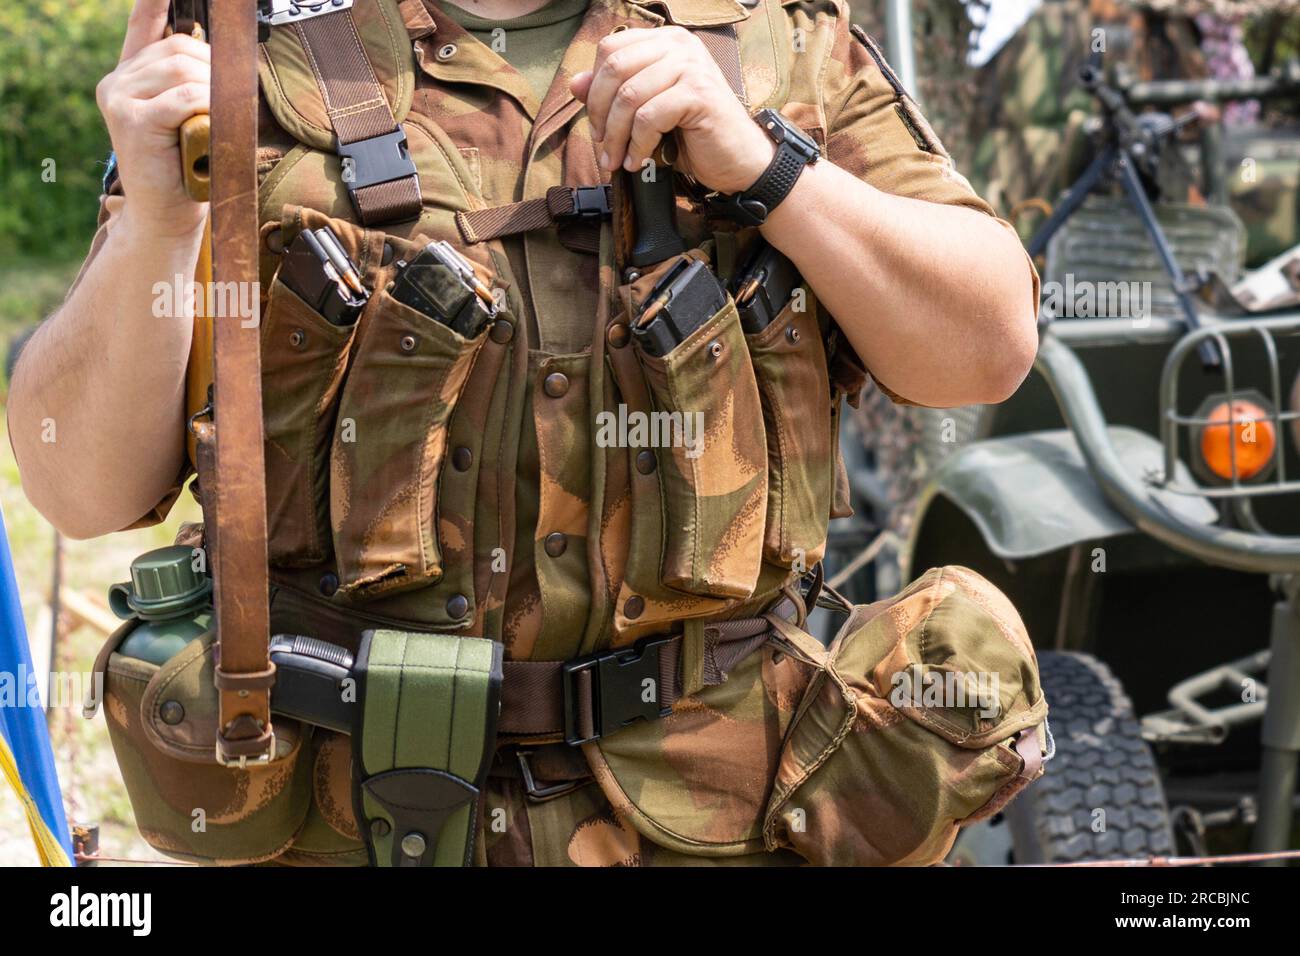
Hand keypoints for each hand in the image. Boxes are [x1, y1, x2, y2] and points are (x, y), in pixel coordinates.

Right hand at [95, 0, 210, 236]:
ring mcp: (120, 97)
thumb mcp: (189, 122)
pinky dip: (209, 108)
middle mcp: (117, 81)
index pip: (142, 27)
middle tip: (233, 101)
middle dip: (215, 70)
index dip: (153, 3)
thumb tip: (222, 62)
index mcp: (129, 77)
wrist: (165, 217)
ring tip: (220, 121)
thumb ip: (191, 88)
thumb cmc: (185, 173)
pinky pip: (185, 97)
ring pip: (183, 70)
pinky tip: (212, 126)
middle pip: (179, 49)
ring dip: (215, 91)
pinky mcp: (131, 118)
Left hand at [570, 26, 774, 194]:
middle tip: (603, 145)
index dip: (595, 89)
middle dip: (600, 113)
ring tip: (617, 160)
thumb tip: (575, 83)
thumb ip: (615, 93)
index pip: (610, 50)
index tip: (597, 125)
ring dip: (616, 136)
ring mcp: (691, 65)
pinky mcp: (698, 92)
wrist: (740, 159)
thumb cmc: (695, 135)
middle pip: (614, 68)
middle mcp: (679, 45)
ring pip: (629, 96)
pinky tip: (639, 161)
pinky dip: (638, 144)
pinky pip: (649, 117)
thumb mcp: (648, 111)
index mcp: (665, 41)